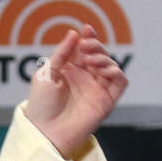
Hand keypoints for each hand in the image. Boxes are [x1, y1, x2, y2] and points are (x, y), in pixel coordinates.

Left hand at [24, 25, 126, 157]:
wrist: (45, 131)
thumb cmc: (41, 106)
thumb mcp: (46, 74)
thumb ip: (61, 54)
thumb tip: (74, 33)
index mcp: (70, 69)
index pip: (84, 48)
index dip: (87, 36)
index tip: (86, 29)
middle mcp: (85, 77)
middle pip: (99, 53)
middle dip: (95, 45)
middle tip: (86, 47)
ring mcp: (97, 88)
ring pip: (111, 64)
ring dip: (103, 57)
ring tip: (90, 61)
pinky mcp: (107, 100)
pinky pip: (120, 81)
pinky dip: (116, 71)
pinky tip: (102, 70)